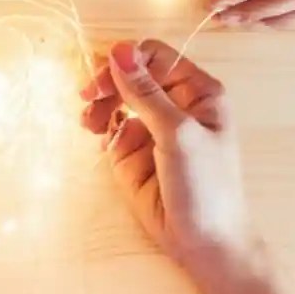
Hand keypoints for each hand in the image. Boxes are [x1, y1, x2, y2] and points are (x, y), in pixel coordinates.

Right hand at [80, 40, 250, 262]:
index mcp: (198, 91)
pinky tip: (98, 135)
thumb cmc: (206, 186)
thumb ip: (145, 92)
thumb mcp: (178, 134)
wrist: (205, 243)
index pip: (157, 57)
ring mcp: (152, 128)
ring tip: (90, 122)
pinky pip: (111, 128)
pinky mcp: (133, 153)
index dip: (128, 59)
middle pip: (132, 75)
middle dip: (109, 82)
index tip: (103, 73)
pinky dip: (101, 127)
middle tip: (88, 96)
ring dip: (100, 104)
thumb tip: (118, 50)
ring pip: (117, 99)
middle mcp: (175, 104)